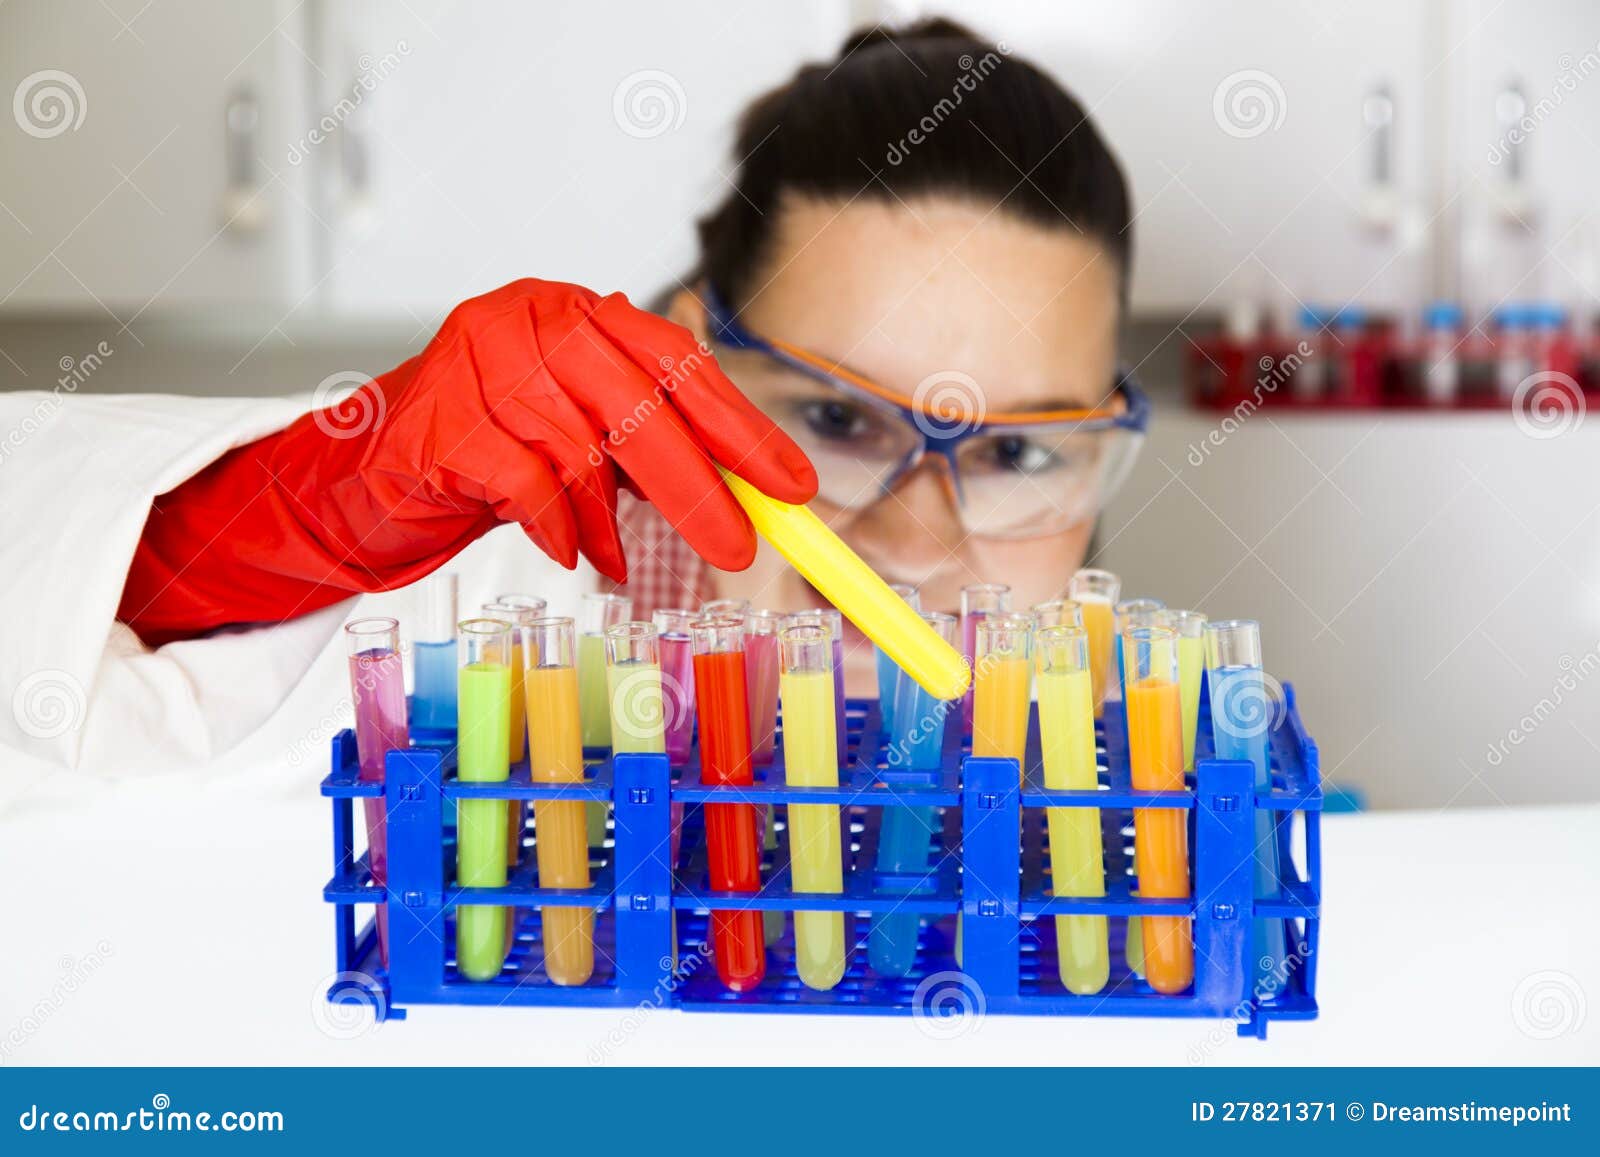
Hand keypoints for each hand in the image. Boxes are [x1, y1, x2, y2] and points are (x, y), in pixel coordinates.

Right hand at [119, 279, 816, 642]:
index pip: (680, 362)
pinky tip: (566, 549)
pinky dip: (557, 527)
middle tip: (739, 546)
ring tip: (618, 560)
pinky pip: (525, 482)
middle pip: (639, 403)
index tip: (792, 485)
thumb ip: (654, 446)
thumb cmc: (496, 452)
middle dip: (699, 485)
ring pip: (581, 448)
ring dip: (611, 521)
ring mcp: (478, 360)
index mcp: (582, 314)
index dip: (742, 427)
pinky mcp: (438, 417)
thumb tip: (752, 494)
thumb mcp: (585, 438)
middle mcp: (533, 318)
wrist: (372, 471)